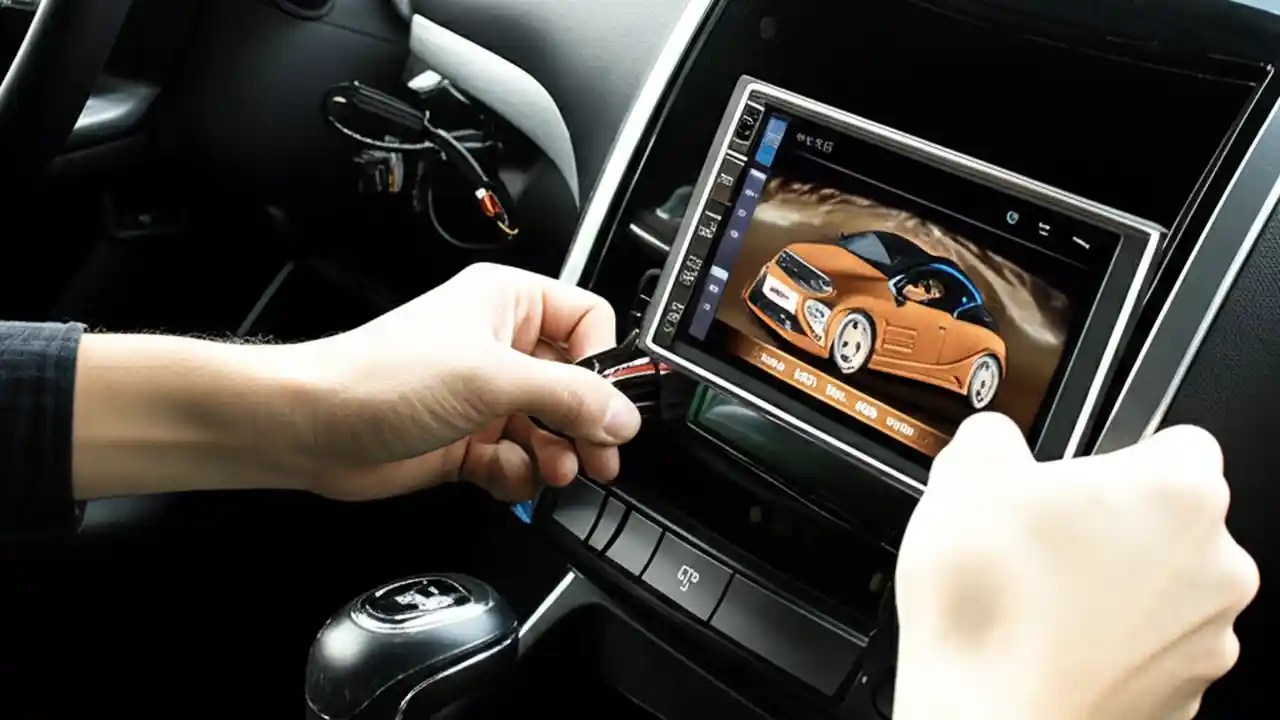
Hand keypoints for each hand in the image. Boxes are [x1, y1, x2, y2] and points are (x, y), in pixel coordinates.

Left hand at [291, 263, 642, 501]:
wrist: (313, 429)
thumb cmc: (380, 378)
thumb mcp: (491, 378)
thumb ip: (568, 397)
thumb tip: (622, 415)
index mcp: (508, 304)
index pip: (588, 322)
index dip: (604, 364)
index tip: (611, 405)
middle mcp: (499, 346)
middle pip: (575, 385)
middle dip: (586, 424)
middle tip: (598, 455)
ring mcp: (483, 396)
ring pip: (550, 429)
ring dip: (556, 455)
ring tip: (553, 470)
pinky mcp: (467, 440)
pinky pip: (518, 460)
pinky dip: (518, 475)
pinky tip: (504, 477)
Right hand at [894, 414, 1258, 719]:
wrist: (983, 717)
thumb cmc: (990, 604)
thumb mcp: (967, 469)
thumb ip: (995, 433)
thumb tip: (996, 441)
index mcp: (1179, 492)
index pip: (1175, 440)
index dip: (1114, 454)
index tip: (1073, 477)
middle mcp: (1216, 564)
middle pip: (1170, 518)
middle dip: (1111, 523)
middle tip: (1040, 537)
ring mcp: (1206, 636)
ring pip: (1162, 586)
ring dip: (1110, 583)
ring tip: (1036, 594)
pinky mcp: (1182, 692)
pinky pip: (1149, 646)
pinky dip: (1106, 640)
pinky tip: (1047, 639)